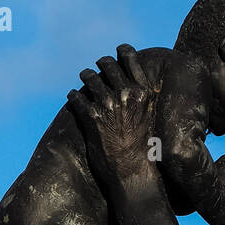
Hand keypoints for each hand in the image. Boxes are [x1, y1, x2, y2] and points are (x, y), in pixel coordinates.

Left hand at [66, 44, 154, 183]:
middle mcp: (126, 95)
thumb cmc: (146, 150)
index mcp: (144, 93)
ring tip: (84, 78)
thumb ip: (144, 101)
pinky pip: (77, 97)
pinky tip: (73, 97)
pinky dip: (74, 96)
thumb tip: (137, 90)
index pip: (130, 59)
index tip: (118, 50)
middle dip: (101, 64)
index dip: (122, 51)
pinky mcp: (91, 117)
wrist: (134, 174)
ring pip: (90, 77)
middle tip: (97, 66)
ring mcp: (108, 105)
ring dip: (85, 76)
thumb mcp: (151, 119)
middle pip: (108, 65)